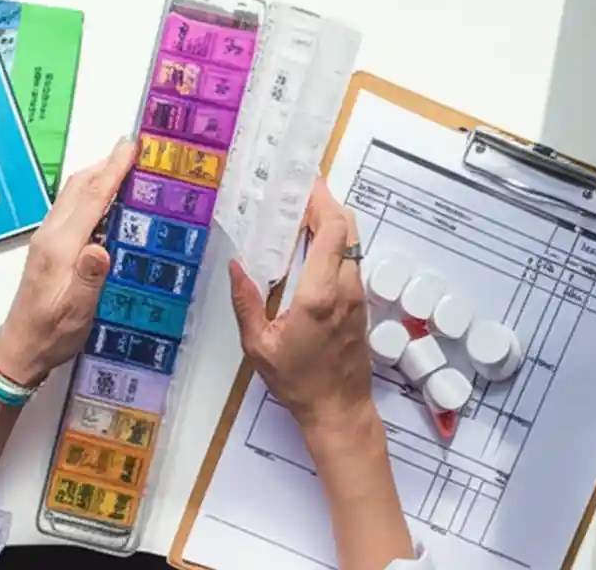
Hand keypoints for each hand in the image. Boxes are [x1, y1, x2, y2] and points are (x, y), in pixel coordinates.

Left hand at [0, 140, 135, 385]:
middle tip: (133, 148)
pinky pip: (70, 208)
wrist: (19, 349)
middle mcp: (50, 236)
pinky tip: (103, 198)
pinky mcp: (47, 247)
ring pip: (72, 195)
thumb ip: (89, 278)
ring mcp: (46, 239)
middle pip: (78, 188)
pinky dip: (90, 193)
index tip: (131, 147)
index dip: (112, 171)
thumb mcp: (77, 312)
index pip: (91, 199)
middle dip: (105, 164)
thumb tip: (100, 247)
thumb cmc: (51, 335)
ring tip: (122, 165)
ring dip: (97, 176)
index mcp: (60, 248)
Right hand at [229, 179, 372, 431]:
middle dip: (327, 204)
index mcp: (319, 295)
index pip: (332, 232)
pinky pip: (352, 260)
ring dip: (333, 222)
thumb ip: (246, 302)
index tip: (305, 185)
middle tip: (301, 191)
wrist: (338, 409)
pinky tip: (314, 244)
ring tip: (304, 212)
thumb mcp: (259, 345)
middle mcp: (345, 289)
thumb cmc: (298, 382)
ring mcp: (357, 296)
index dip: (322, 202)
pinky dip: (336, 242)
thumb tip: (236, 265)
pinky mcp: (359, 305)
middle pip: (347, 229)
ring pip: (353, 244)